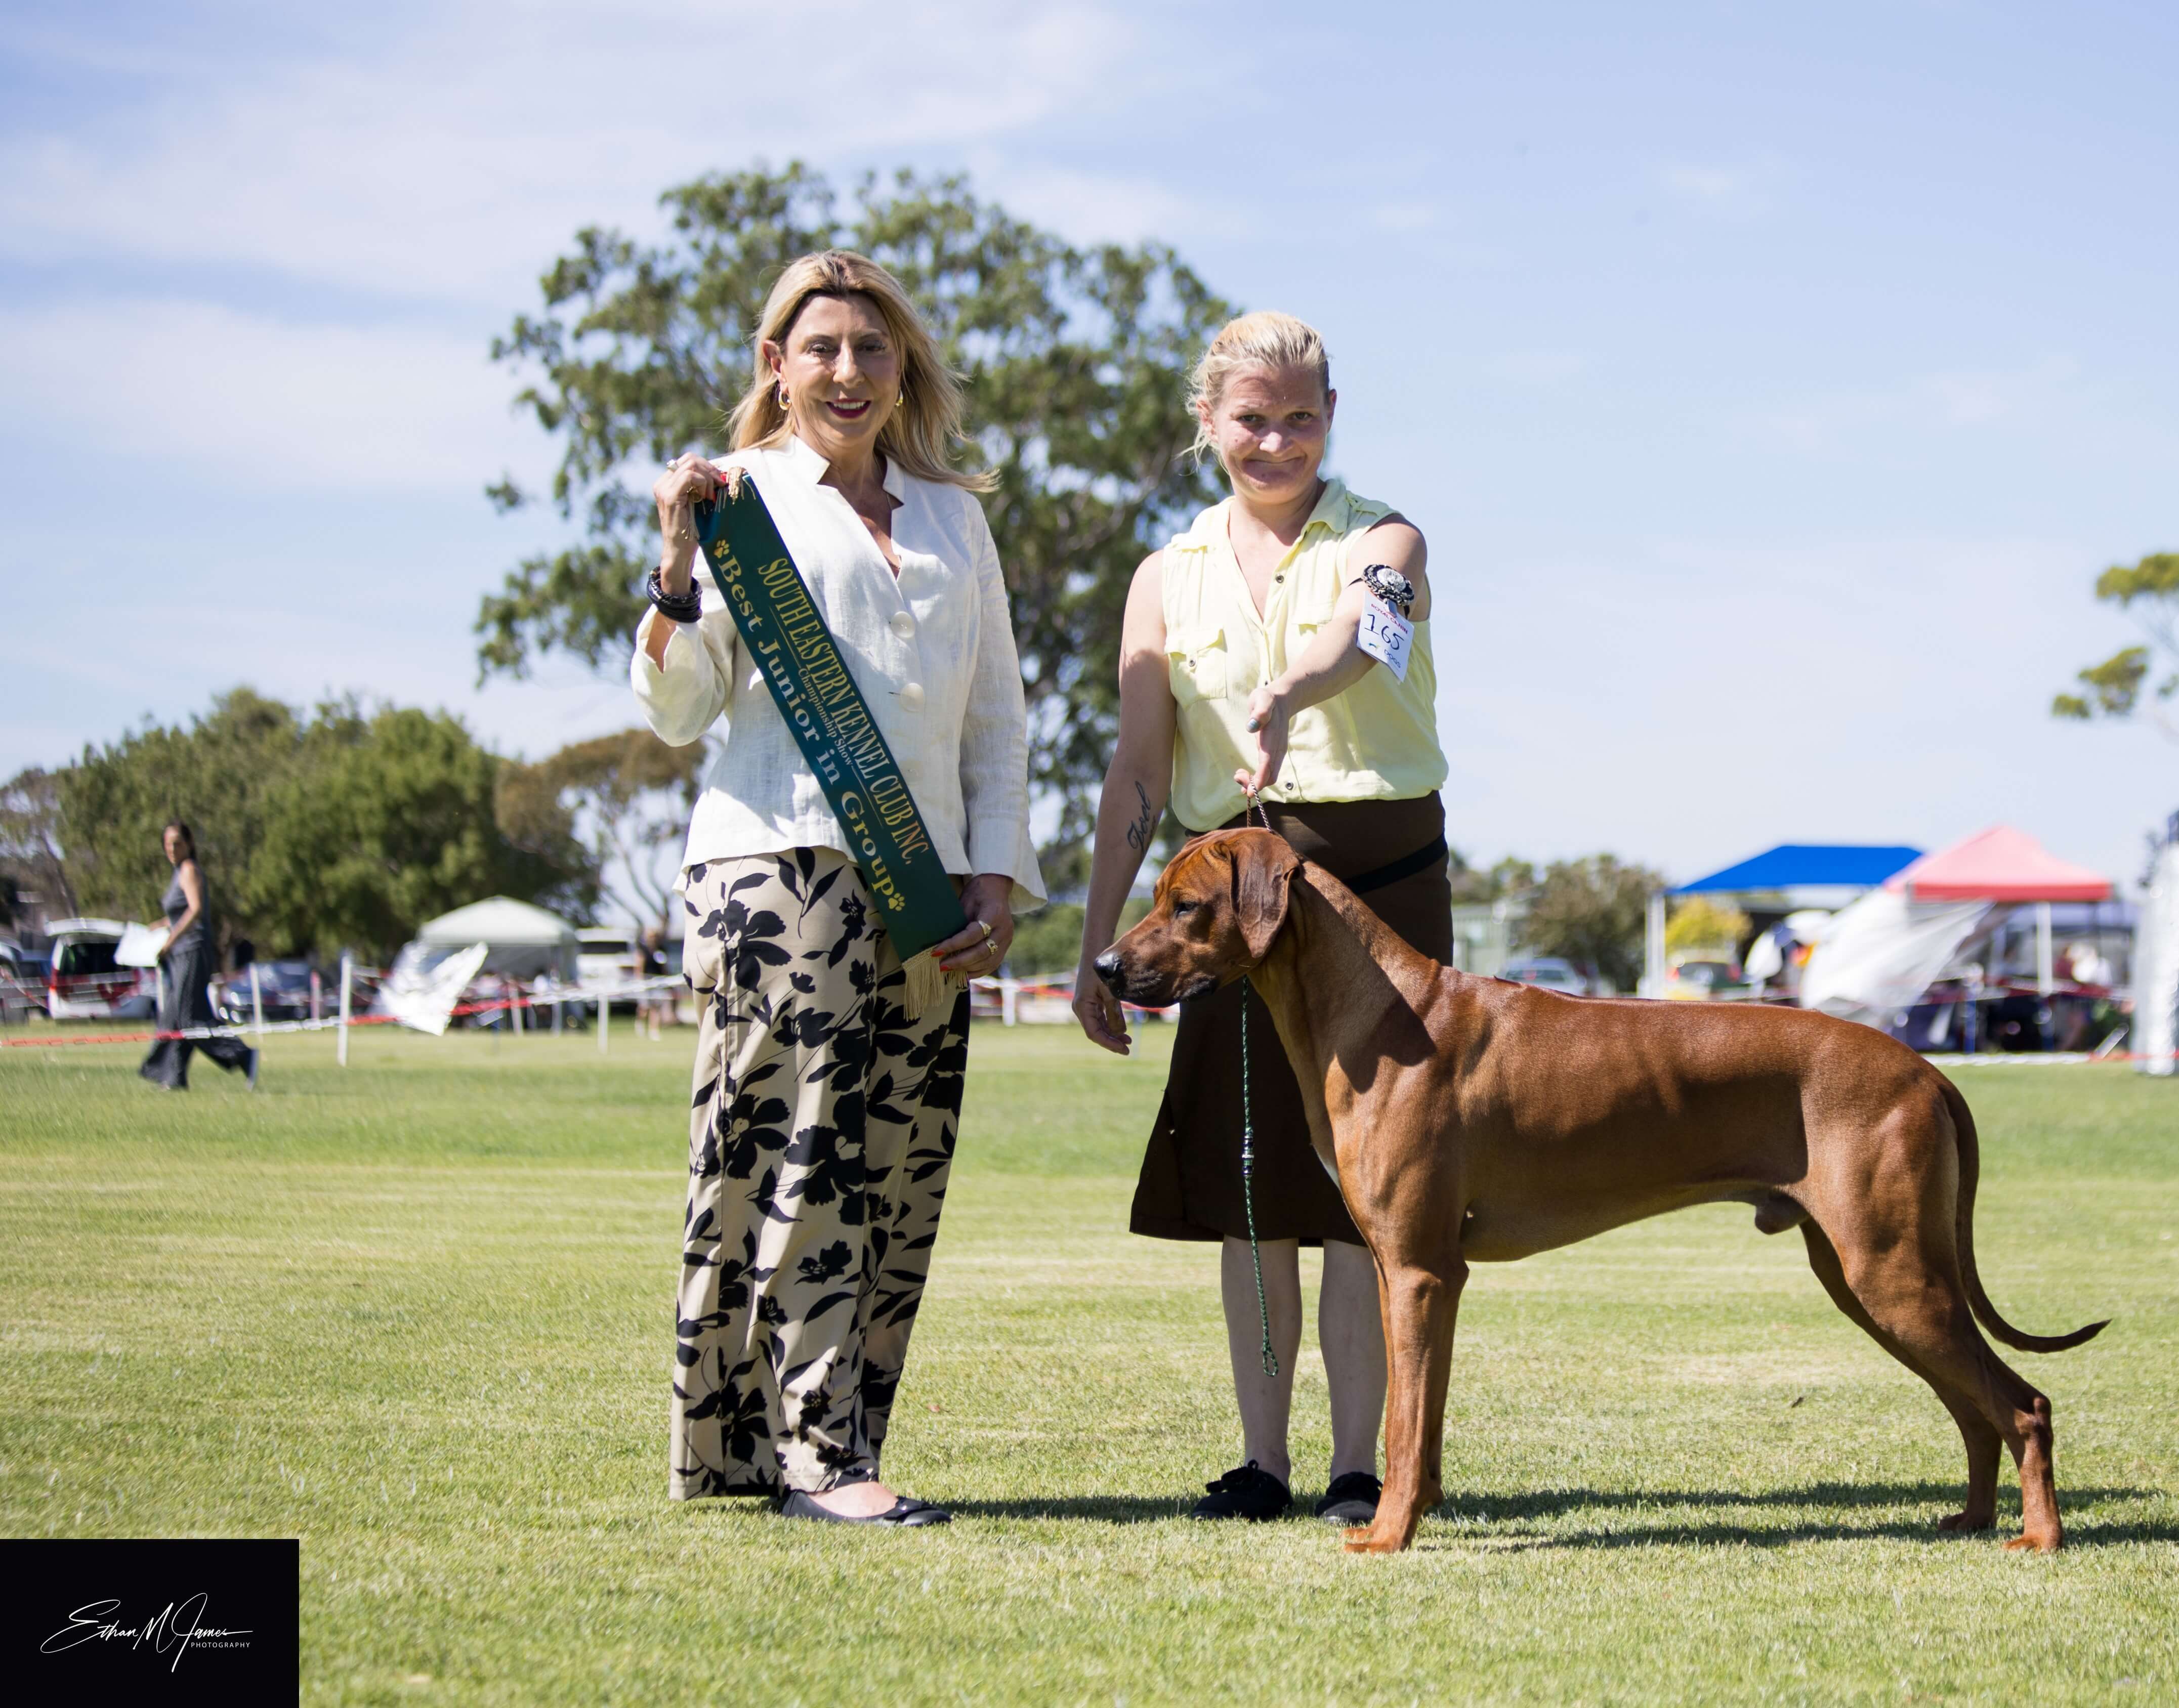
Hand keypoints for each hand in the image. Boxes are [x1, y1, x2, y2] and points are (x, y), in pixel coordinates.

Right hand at [652, 455, 729, 592]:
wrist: (680, 552)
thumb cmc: (692, 530)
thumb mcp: (698, 503)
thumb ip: (701, 487)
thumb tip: (721, 472)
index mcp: (667, 482)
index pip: (689, 461)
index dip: (708, 467)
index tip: (720, 482)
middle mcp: (662, 483)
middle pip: (690, 458)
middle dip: (710, 469)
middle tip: (720, 486)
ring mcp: (664, 489)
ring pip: (691, 464)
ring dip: (708, 477)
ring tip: (712, 495)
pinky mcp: (669, 497)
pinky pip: (689, 476)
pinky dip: (703, 483)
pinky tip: (707, 498)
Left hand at [934, 874, 1014, 974]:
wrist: (996, 888)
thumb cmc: (977, 893)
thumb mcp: (965, 903)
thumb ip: (959, 924)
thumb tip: (942, 944)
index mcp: (994, 914)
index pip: (973, 935)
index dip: (954, 945)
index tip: (936, 951)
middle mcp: (1004, 929)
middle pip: (982, 952)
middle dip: (960, 961)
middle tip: (942, 966)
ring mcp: (1007, 940)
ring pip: (988, 961)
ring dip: (967, 968)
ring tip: (949, 970)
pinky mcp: (1006, 947)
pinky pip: (992, 964)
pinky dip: (978, 971)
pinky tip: (964, 974)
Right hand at [1072, 960, 1131, 1054]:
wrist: (1095, 951)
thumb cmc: (1103, 970)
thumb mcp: (1111, 991)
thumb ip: (1114, 1012)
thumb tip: (1120, 1032)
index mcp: (1082, 1007)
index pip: (1094, 1033)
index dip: (1109, 1043)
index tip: (1124, 1049)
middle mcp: (1081, 1008)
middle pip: (1096, 1032)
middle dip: (1111, 1041)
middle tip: (1128, 1049)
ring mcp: (1086, 1006)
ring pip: (1099, 1026)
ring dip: (1112, 1034)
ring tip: (1128, 1041)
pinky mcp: (1091, 1002)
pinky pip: (1100, 1018)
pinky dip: (1111, 1024)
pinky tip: (1122, 1030)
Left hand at [1232, 686, 1288, 793]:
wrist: (1282, 700)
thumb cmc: (1268, 699)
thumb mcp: (1262, 699)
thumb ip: (1260, 712)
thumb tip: (1252, 726)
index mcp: (1273, 741)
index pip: (1268, 767)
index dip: (1258, 782)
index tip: (1247, 791)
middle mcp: (1277, 751)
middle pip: (1269, 778)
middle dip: (1254, 785)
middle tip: (1237, 776)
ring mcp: (1277, 754)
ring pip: (1269, 777)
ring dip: (1254, 783)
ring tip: (1238, 775)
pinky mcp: (1274, 754)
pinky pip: (1268, 772)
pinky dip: (1257, 779)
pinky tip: (1245, 776)